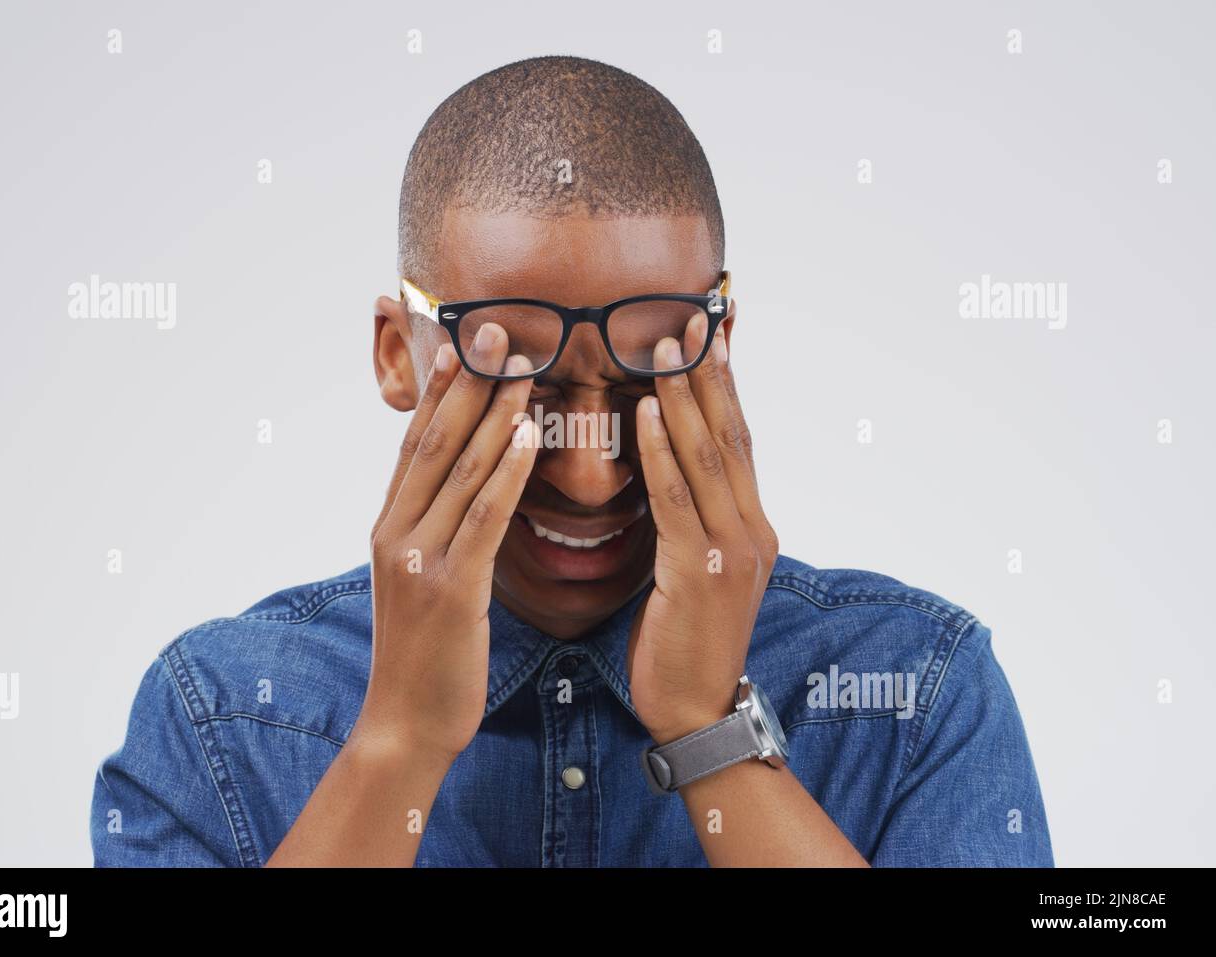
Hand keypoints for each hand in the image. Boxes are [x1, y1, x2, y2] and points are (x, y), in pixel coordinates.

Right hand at [363, 330, 539, 763]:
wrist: (407, 722)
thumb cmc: (427, 653)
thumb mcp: (420, 581)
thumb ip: (434, 530)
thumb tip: (463, 486)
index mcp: (389, 526)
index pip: (418, 442)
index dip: (441, 388)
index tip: (466, 339)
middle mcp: (396, 531)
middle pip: (435, 441)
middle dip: (467, 382)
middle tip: (498, 329)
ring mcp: (418, 559)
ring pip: (459, 470)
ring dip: (493, 413)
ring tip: (523, 367)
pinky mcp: (449, 590)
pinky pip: (482, 518)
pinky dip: (505, 473)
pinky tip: (528, 438)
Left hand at [628, 316, 778, 744]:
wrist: (697, 711)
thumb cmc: (683, 641)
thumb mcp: (694, 569)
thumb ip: (689, 520)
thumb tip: (662, 468)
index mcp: (752, 527)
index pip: (739, 439)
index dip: (724, 384)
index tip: (711, 334)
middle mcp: (752, 529)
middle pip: (731, 434)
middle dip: (709, 373)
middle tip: (690, 318)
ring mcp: (734, 550)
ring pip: (708, 457)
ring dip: (685, 396)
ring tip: (666, 346)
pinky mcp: (702, 572)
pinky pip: (677, 499)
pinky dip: (660, 453)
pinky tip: (643, 414)